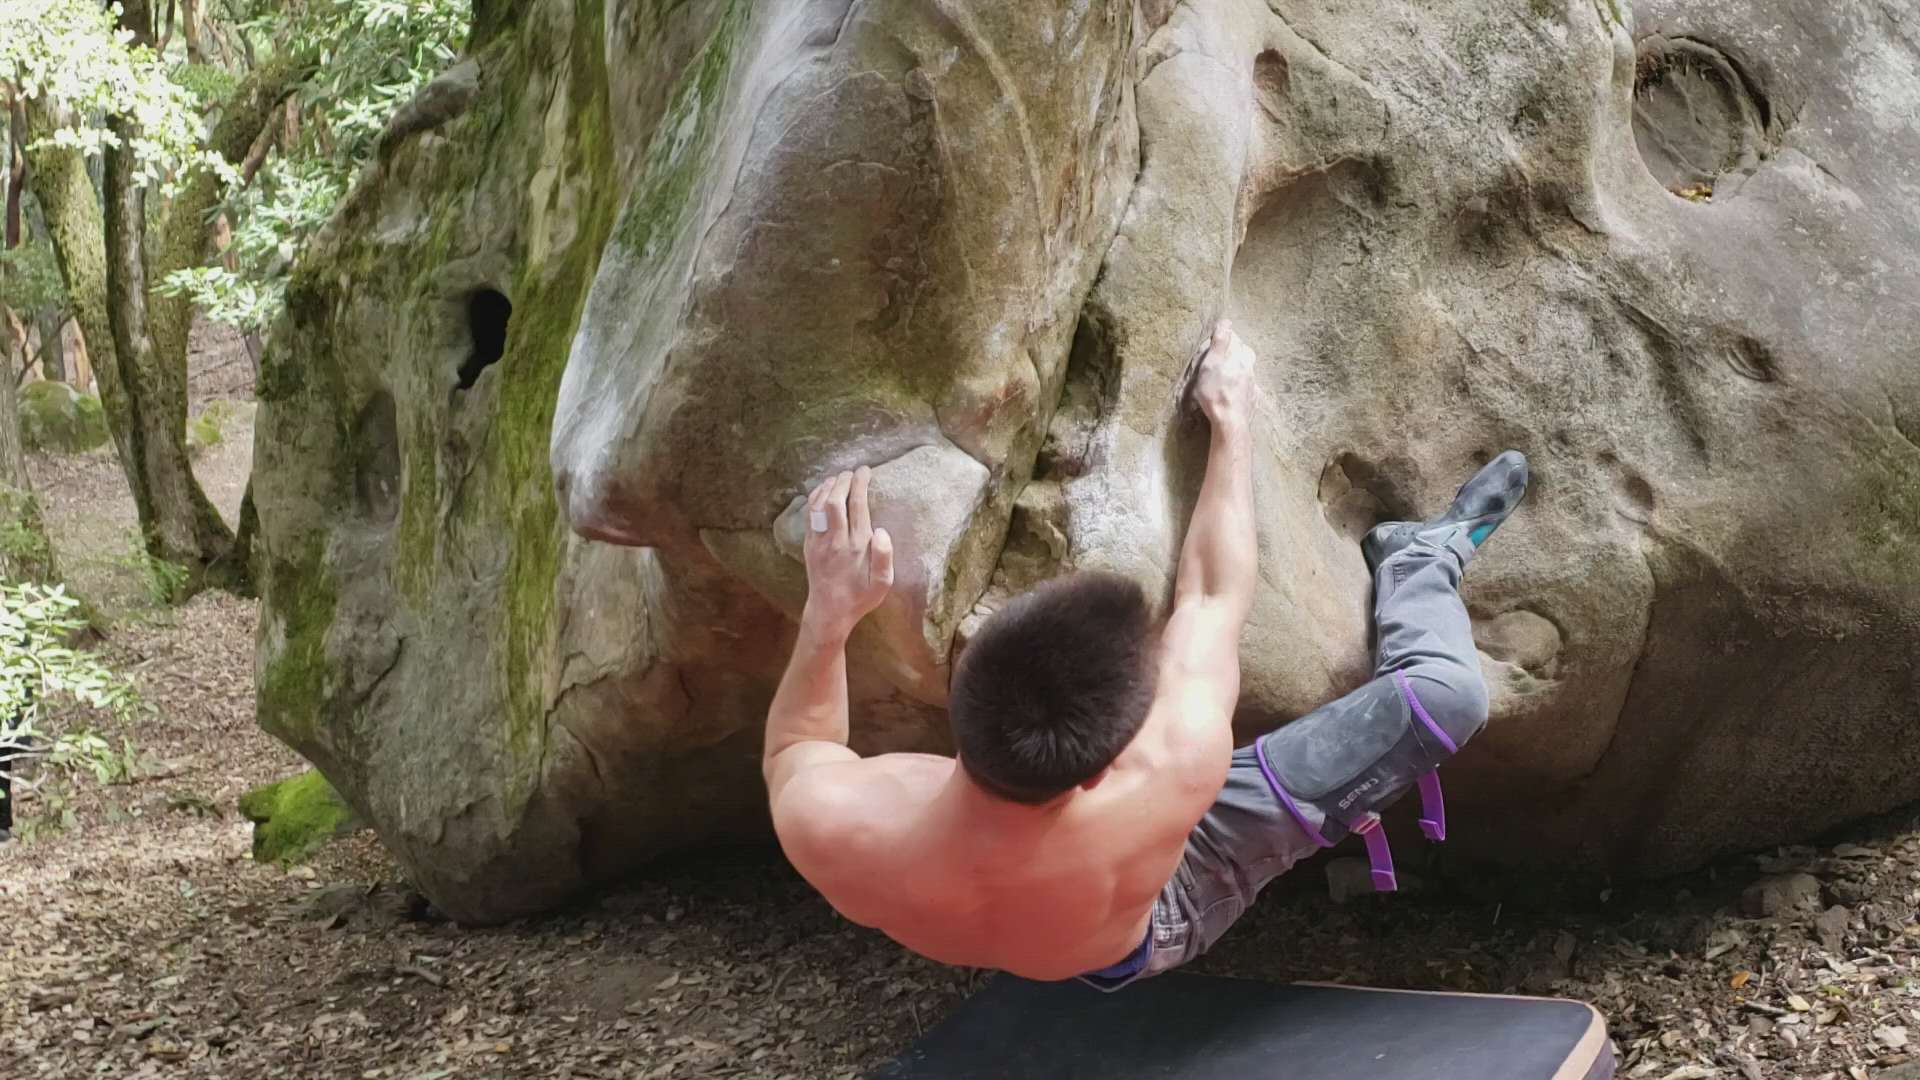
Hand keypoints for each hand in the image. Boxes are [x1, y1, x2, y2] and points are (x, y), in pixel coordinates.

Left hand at [801, 467, 894, 640]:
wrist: (829, 611)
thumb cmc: (860, 597)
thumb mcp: (882, 584)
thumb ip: (884, 557)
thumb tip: (881, 530)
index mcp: (856, 546)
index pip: (857, 506)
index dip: (860, 485)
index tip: (865, 471)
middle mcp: (835, 540)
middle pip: (835, 501)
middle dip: (843, 481)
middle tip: (852, 471)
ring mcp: (818, 542)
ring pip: (819, 506)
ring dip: (828, 487)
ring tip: (838, 476)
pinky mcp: (808, 545)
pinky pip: (809, 515)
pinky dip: (814, 498)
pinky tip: (822, 491)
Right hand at [1191, 319, 1255, 429]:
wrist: (1230, 421)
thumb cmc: (1217, 392)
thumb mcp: (1212, 363)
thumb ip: (1220, 342)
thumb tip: (1226, 322)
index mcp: (1240, 359)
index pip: (1238, 343)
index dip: (1230, 340)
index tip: (1222, 341)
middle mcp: (1250, 371)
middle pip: (1247, 357)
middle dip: (1238, 354)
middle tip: (1227, 356)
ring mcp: (1253, 387)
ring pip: (1249, 373)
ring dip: (1241, 372)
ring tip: (1230, 376)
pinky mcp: (1252, 402)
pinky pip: (1250, 392)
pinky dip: (1245, 389)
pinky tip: (1238, 394)